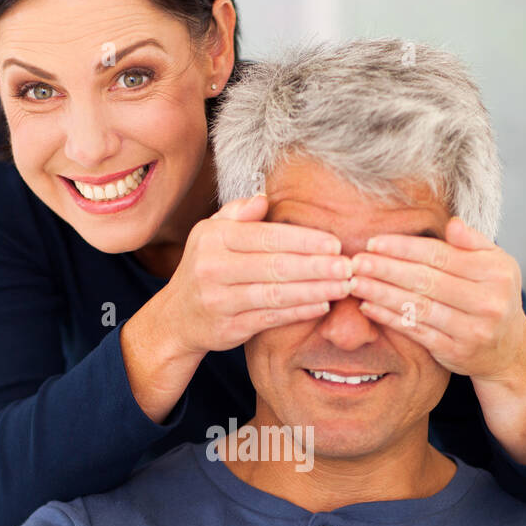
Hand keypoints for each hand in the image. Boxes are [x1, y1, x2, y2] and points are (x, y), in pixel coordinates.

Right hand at [155, 192, 351, 359]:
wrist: (177, 317)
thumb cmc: (206, 266)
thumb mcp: (212, 233)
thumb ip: (238, 213)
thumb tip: (264, 197)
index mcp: (214, 238)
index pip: (266, 237)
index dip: (304, 240)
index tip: (334, 243)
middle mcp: (212, 269)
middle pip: (275, 266)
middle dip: (317, 266)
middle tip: (348, 266)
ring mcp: (219, 301)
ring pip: (276, 294)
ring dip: (315, 290)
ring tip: (343, 286)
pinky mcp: (228, 328)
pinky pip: (270, 318)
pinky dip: (299, 312)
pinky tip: (322, 305)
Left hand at [349, 217, 525, 462]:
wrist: (508, 350)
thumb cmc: (493, 295)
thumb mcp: (496, 264)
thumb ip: (473, 242)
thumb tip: (452, 223)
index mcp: (495, 272)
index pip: (441, 256)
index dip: (404, 248)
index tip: (374, 242)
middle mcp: (486, 302)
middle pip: (426, 281)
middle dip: (386, 269)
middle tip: (356, 261)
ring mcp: (471, 330)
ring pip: (418, 307)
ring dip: (381, 293)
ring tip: (355, 282)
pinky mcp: (455, 352)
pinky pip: (416, 331)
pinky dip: (389, 318)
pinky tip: (368, 306)